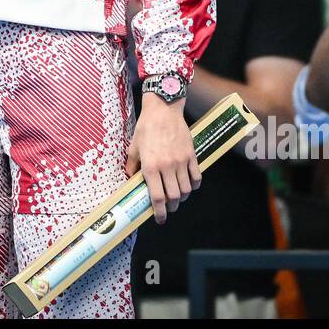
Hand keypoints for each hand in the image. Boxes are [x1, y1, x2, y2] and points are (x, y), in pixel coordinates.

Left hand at [125, 94, 199, 223]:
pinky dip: (194, 185)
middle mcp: (167, 167)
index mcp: (150, 167)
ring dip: (183, 197)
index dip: (159, 213)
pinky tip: (189, 185)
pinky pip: (197, 177)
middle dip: (172, 207)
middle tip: (169, 207)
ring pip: (186, 190)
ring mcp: (181, 161)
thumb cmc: (146, 127)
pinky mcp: (191, 155)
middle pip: (174, 197)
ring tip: (178, 197)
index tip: (160, 219)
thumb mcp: (133, 147)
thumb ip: (132, 165)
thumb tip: (131, 179)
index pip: (157, 198)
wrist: (163, 110)